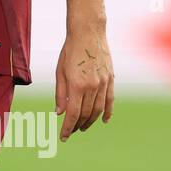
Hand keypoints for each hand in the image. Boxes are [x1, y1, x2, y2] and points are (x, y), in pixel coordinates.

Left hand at [54, 19, 113, 141]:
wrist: (88, 33)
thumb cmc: (70, 51)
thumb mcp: (60, 71)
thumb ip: (60, 94)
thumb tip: (59, 113)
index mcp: (77, 85)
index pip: (73, 114)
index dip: (68, 128)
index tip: (64, 137)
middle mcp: (92, 86)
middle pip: (86, 114)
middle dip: (78, 125)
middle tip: (72, 131)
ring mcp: (103, 83)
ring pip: (98, 110)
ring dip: (90, 121)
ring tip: (83, 127)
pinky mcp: (110, 79)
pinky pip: (110, 100)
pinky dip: (107, 113)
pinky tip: (103, 121)